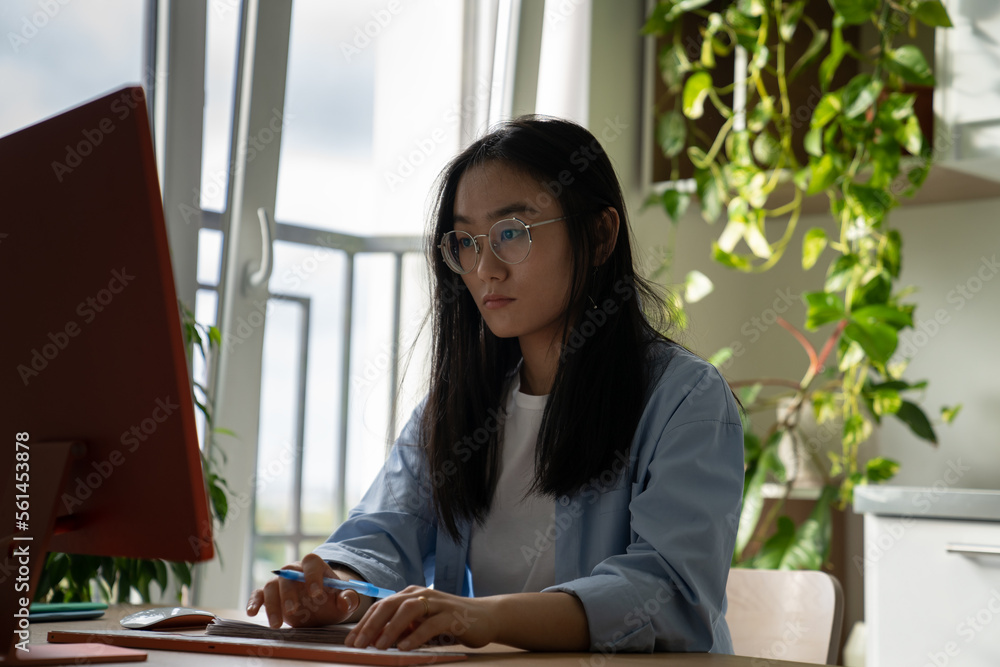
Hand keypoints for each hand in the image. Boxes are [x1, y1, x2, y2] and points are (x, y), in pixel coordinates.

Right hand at [246, 553, 364, 627]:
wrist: (322, 606)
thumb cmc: (334, 599)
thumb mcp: (345, 600)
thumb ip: (348, 598)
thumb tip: (345, 600)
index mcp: (315, 566)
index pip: (311, 562)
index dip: (313, 576)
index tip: (317, 595)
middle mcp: (295, 570)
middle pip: (287, 574)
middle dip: (289, 593)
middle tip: (293, 611)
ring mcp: (281, 582)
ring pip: (271, 585)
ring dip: (272, 604)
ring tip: (277, 624)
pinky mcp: (270, 595)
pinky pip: (258, 594)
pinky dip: (254, 602)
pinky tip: (252, 613)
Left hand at [345, 586, 494, 650]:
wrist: (485, 617)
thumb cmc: (450, 622)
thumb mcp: (422, 624)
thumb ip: (403, 628)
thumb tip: (377, 641)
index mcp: (411, 595)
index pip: (382, 606)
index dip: (365, 623)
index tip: (350, 641)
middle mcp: (422, 595)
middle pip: (391, 605)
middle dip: (372, 625)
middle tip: (358, 644)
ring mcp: (438, 603)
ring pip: (409, 610)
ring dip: (392, 628)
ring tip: (380, 646)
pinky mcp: (452, 616)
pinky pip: (431, 624)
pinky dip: (417, 635)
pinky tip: (405, 647)